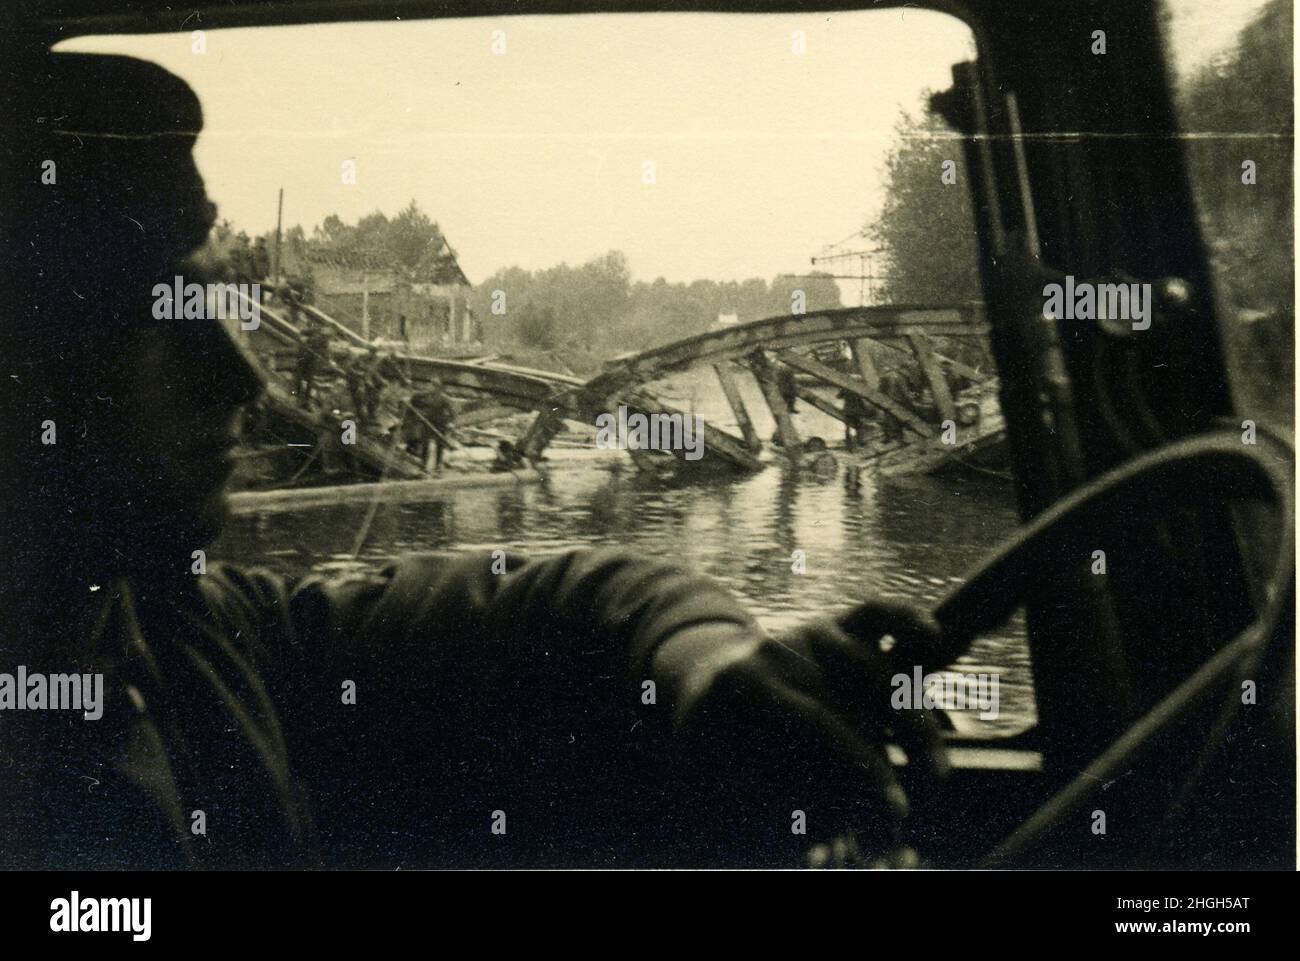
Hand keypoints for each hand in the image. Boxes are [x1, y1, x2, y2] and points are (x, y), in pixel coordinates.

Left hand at [652, 608, 949, 858]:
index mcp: (745, 681)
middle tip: (904, 815)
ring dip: (913, 719)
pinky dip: (909, 621)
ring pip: (876, 666)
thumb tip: (807, 839)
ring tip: (936, 768)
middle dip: (885, 761)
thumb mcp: (705, 767)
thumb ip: (743, 794)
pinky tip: (938, 639)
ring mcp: (811, 629)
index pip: (819, 721)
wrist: (700, 674)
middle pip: (853, 703)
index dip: (863, 764)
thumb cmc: (706, 735)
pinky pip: (878, 612)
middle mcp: (780, 647)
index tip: (894, 808)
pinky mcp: (835, 622)